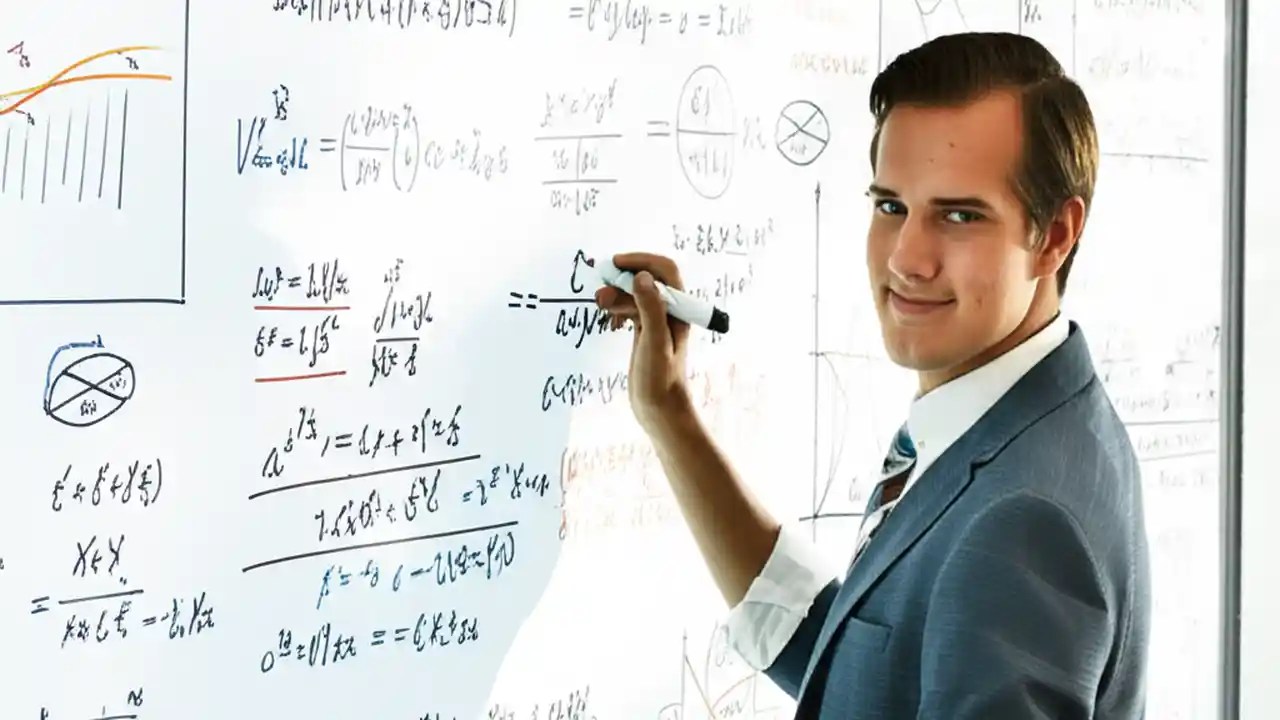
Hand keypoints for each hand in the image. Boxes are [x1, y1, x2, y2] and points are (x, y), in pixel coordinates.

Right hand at [594, 252, 692, 430]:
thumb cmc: (661, 381)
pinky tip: (608, 319)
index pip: (664, 270)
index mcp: (679, 310)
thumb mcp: (655, 342)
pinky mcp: (645, 334)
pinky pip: (630, 310)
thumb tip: (641, 277)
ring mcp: (656, 323)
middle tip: (601, 288)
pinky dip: (617, 309)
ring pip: (635, 295)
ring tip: (599, 304)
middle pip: (646, 280)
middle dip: (623, 278)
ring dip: (616, 294)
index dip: (641, 261)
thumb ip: (650, 308)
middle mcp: (670, 312)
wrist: (661, 412)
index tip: (617, 264)